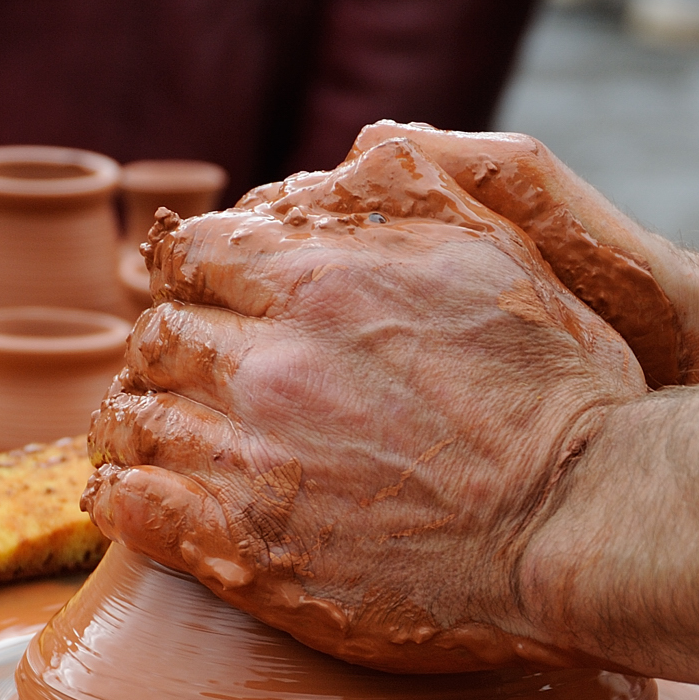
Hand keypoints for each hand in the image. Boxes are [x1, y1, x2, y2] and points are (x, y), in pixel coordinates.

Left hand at [85, 135, 646, 672]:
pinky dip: (119, 498)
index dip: (195, 274)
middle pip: (160, 335)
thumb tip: (356, 148)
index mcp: (323, 282)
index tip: (203, 298)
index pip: (200, 252)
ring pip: (133, 421)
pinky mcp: (245, 550)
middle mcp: (272, 362)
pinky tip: (129, 500)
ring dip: (133, 424)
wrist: (579, 523)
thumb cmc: (566, 395)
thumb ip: (416, 198)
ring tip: (145, 439)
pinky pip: (133, 510)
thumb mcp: (502, 255)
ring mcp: (251, 459)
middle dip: (165, 351)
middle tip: (180, 376)